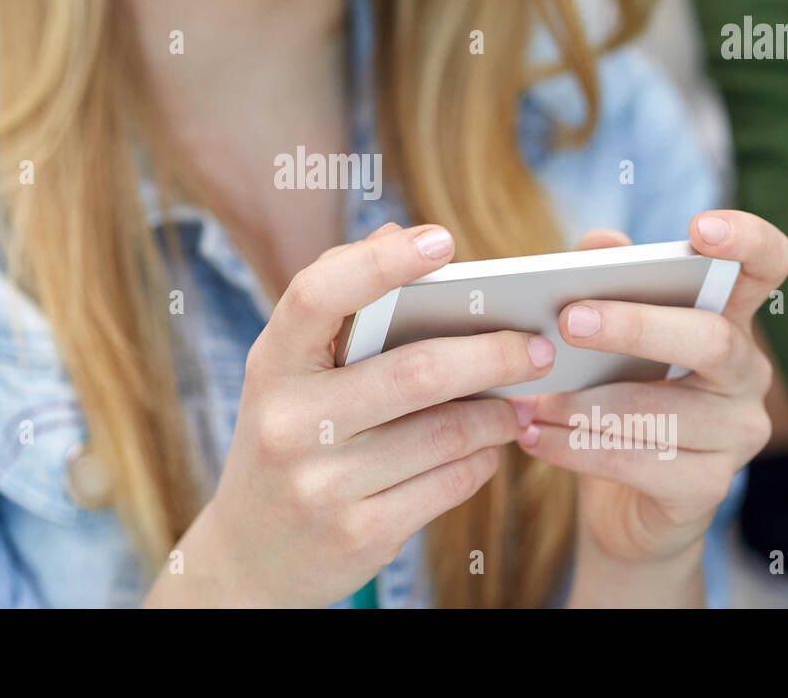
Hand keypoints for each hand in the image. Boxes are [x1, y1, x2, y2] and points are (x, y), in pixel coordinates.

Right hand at [145, 222, 554, 606]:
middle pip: (417, 372)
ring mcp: (322, 483)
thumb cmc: (289, 437)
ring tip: (523, 399)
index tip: (444, 241)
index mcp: (272, 363)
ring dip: (500, 414)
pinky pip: (449, 483)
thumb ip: (339, 306)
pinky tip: (490, 448)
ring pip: (446, 432)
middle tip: (537, 345)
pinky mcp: (360, 534)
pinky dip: (482, 460)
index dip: (381, 262)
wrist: (250, 555)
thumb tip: (398, 233)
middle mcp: (290, 422)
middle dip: (493, 353)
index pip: (318, 295)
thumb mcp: (290, 373)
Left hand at [513, 213, 787, 603]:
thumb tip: (597, 244)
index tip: (698, 228)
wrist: (622, 502)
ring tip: (527, 399)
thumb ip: (606, 281)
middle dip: (635, 326)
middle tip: (569, 320)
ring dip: (583, 403)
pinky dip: (575, 448)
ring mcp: (736, 434)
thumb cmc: (614, 395)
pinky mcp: (707, 487)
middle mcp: (746, 373)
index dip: (746, 240)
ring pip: (660, 409)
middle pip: (710, 338)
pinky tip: (534, 437)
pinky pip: (638, 462)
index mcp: (728, 318)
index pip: (767, 266)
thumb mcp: (605, 336)